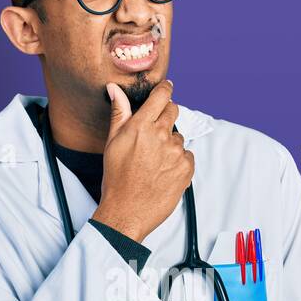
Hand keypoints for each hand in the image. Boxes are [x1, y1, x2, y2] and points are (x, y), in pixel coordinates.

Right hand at [91, 79, 194, 242]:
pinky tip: (163, 172)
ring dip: (170, 144)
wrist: (127, 211)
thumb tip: (114, 89)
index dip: (165, 90)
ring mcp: (176, 152)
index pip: (161, 96)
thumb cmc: (117, 179)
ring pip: (178, 137)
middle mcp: (161, 135)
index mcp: (141, 126)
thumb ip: (119, 113)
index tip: (166, 89)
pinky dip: (178, 161)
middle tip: (154, 134)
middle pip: (173, 111)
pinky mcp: (186, 168)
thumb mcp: (113, 143)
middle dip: (165, 116)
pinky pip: (187, 156)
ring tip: (154, 162)